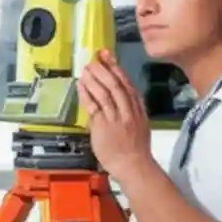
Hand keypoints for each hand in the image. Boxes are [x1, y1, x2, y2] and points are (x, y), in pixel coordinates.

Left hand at [77, 49, 152, 181]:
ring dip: (94, 79)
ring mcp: (116, 118)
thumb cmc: (135, 148)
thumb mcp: (139, 124)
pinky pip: (94, 106)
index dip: (116, 68)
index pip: (127, 84)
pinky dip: (87, 94)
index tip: (108, 56)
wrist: (134, 165)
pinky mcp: (104, 126)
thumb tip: (118, 97)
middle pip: (116, 84)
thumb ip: (130, 110)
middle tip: (94, 59)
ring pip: (105, 93)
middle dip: (104, 69)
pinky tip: (81, 85)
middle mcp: (129, 110)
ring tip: (85, 69)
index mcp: (138, 109)